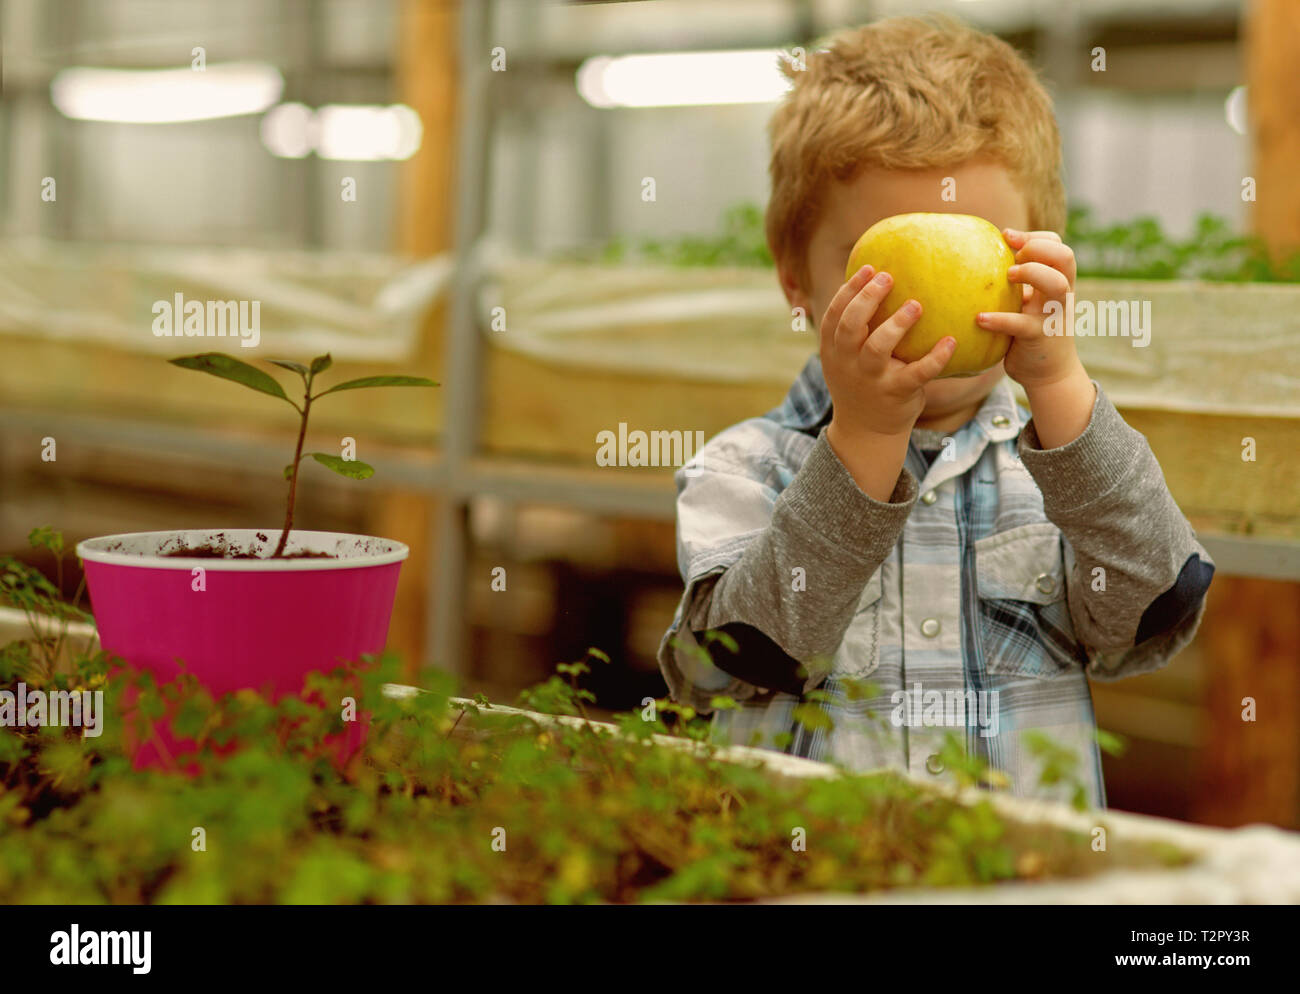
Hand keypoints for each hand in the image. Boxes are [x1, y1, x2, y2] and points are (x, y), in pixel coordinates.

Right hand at [821, 264, 955, 439]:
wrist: (866, 430)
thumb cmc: (862, 382)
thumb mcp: (846, 359)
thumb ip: (854, 330)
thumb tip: (877, 282)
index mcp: (833, 351)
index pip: (835, 315)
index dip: (849, 290)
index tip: (868, 268)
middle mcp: (848, 363)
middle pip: (851, 325)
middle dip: (867, 298)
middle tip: (888, 277)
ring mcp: (871, 380)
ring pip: (877, 347)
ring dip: (896, 324)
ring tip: (915, 305)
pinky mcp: (896, 393)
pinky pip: (917, 374)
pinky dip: (935, 358)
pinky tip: (950, 341)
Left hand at [977, 229, 1082, 388]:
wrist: (1050, 375)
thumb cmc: (1032, 333)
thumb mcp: (1029, 304)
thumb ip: (1018, 286)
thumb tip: (980, 261)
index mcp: (1058, 283)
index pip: (1059, 247)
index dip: (1037, 237)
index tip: (1007, 237)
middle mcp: (1061, 296)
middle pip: (1064, 257)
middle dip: (1037, 248)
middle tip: (1011, 258)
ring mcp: (1053, 316)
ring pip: (1056, 284)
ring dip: (1031, 273)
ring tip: (1006, 276)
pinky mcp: (1040, 337)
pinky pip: (1022, 324)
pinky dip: (1000, 320)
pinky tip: (980, 318)